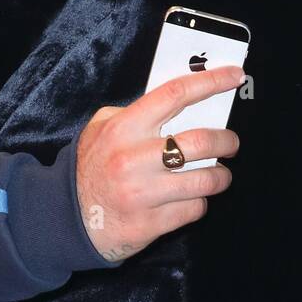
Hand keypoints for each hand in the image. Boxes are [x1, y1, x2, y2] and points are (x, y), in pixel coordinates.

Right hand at [75, 64, 242, 261]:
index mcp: (124, 128)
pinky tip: (191, 197)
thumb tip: (180, 100)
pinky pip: (194, 209)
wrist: (67, 218)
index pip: (176, 94)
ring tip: (218, 173)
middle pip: (201, 141)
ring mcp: (143, 194)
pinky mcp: (151, 224)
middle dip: (227, 141)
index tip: (234, 77)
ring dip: (220, 176)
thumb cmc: (90, 167)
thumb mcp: (100, 129)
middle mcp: (134, 159)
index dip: (211, 82)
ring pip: (205, 180)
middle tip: (231, 142)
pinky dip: (199, 202)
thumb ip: (134, 112)